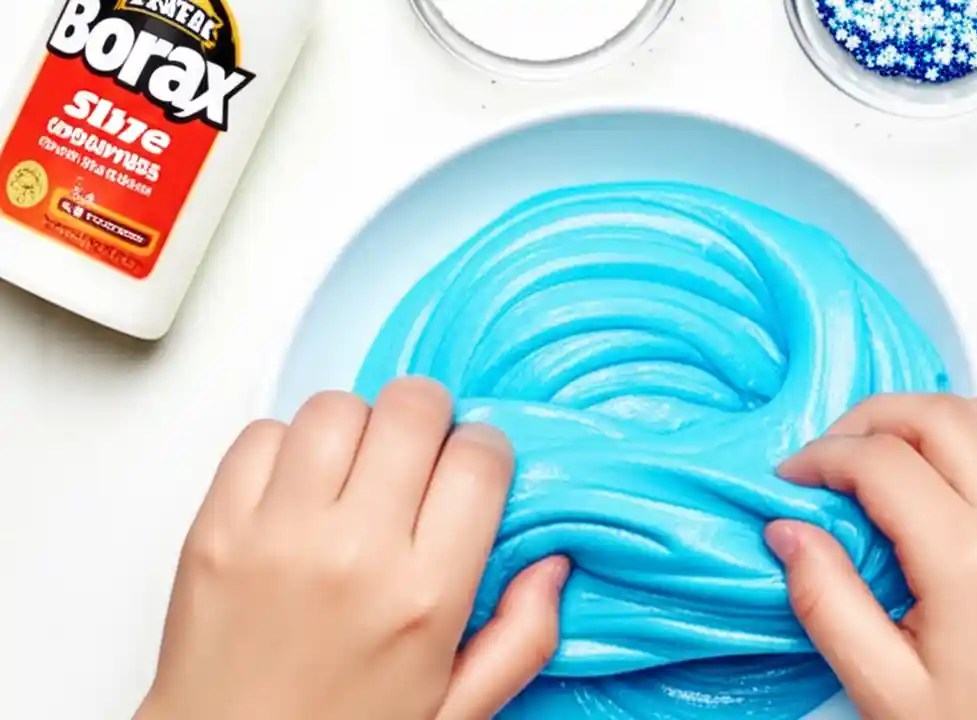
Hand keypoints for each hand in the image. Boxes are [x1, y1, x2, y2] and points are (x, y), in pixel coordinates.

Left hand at [137, 379, 566, 719]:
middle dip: (429, 418)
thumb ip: (522, 637)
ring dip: (357, 426)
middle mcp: (354, 552)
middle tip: (420, 451)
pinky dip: (286, 446)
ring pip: (337, 407)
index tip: (473, 468)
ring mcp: (277, 533)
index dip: (484, 450)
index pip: (479, 458)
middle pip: (412, 409)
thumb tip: (555, 562)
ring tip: (355, 467)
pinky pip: (261, 433)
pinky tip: (298, 488)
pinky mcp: (215, 526)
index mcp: (425, 596)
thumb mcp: (457, 709)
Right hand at [765, 395, 976, 719]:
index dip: (823, 456)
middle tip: (832, 455)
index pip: (883, 460)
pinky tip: (961, 470)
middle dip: (871, 418)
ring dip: (935, 417)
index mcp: (971, 559)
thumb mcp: (887, 689)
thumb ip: (828, 602)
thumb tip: (789, 532)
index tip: (793, 479)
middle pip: (940, 413)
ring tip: (893, 456)